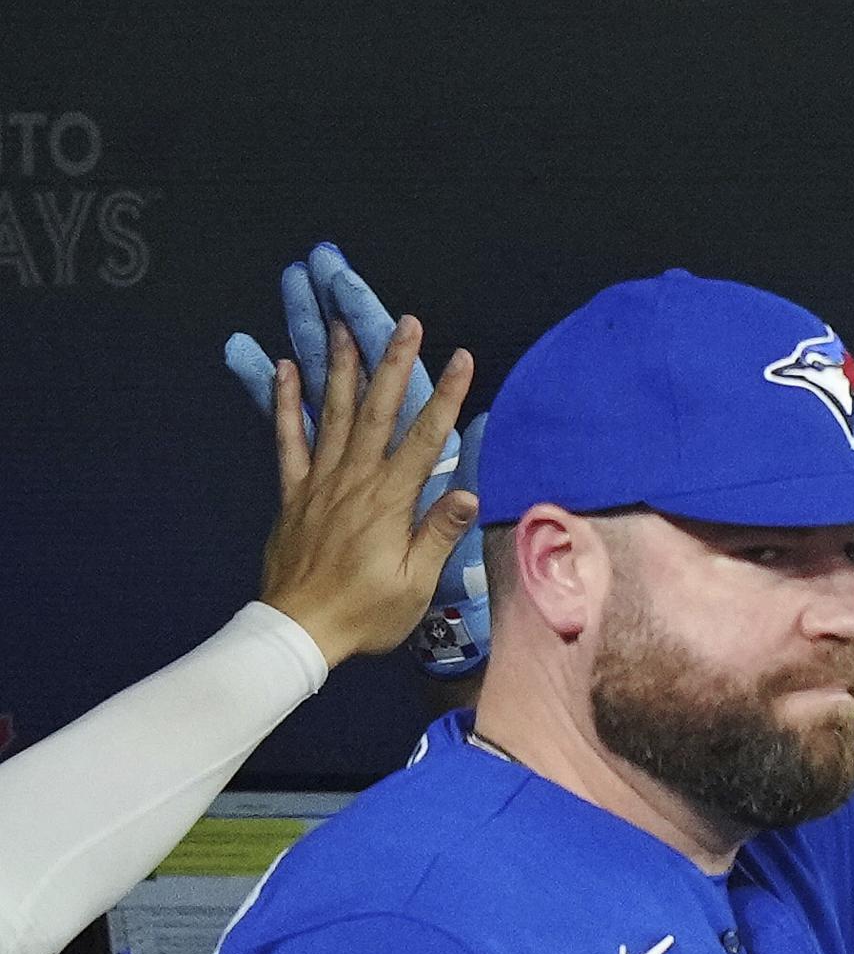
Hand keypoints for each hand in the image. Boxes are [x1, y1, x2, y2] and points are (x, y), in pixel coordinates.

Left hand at [256, 314, 477, 666]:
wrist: (299, 630)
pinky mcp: (294, 492)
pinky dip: (286, 403)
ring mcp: (320, 482)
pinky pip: (287, 439)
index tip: (463, 359)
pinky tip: (286, 369)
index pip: (427, 439)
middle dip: (396, 364)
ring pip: (333, 414)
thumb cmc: (366, 613)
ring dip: (342, 368)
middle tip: (408, 323)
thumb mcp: (415, 584)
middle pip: (378, 412)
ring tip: (345, 326)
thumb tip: (468, 492)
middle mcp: (355, 480)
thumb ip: (438, 534)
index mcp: (391, 501)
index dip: (447, 396)